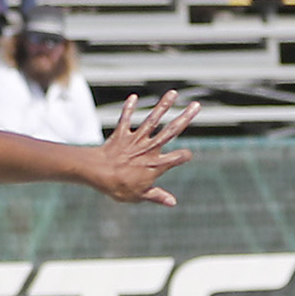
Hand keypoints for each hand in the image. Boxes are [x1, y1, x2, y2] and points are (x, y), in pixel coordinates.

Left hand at [95, 92, 198, 206]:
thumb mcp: (140, 196)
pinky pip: (126, 119)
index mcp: (156, 164)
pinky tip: (133, 97)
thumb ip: (157, 196)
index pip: (178, 157)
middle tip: (197, 105)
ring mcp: (135, 139)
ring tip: (173, 93)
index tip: (187, 155)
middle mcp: (149, 148)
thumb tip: (173, 202)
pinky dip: (129, 108)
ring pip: (152, 119)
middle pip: (171, 131)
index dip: (184, 156)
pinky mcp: (121, 134)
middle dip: (185, 117)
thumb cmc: (118, 187)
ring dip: (163, 105)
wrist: (97, 173)